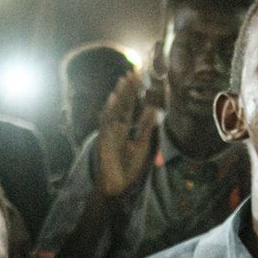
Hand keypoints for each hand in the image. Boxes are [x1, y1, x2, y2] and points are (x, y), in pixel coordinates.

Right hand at [95, 70, 160, 198]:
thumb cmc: (128, 167)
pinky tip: (113, 98)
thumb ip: (145, 127)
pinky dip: (109, 110)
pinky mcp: (104, 139)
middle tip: (133, 71)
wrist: (117, 186)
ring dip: (119, 95)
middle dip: (127, 88)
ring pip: (114, 109)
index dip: (134, 92)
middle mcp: (115, 127)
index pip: (130, 106)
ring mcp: (109, 132)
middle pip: (122, 104)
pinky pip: (106, 122)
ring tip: (124, 80)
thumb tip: (153, 108)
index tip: (140, 76)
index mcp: (125, 128)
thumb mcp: (142, 145)